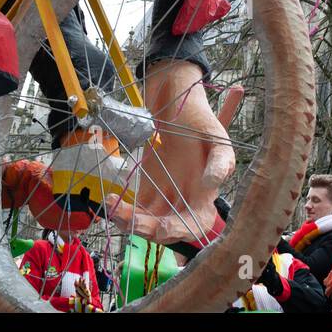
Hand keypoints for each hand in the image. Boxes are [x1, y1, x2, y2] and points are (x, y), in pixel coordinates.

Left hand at [103, 59, 231, 245]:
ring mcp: (164, 195)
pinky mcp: (146, 189)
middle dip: (150, 229)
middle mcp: (184, 199)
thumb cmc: (198, 119)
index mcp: (204, 193)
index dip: (184, 230)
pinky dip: (122, 211)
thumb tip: (213, 185)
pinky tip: (111, 201)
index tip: (165, 226)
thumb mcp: (216, 135)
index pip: (198, 223)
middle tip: (133, 220)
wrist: (174, 101)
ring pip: (148, 222)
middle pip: (168, 229)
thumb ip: (221, 161)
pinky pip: (134, 208)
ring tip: (114, 209)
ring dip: (131, 222)